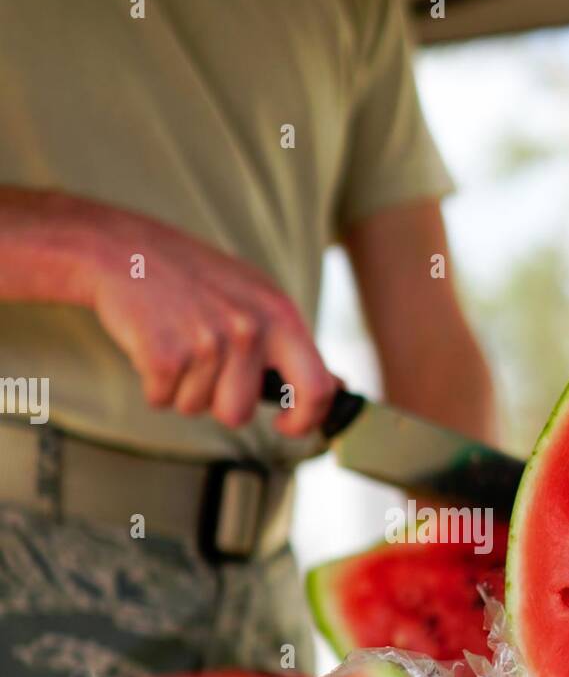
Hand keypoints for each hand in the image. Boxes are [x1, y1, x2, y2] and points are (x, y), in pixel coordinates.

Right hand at [87, 204, 336, 435]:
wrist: (125, 250)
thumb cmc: (195, 279)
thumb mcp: (258, 297)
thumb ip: (293, 345)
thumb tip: (334, 389)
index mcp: (280, 316)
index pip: (316, 389)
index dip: (304, 421)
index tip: (286, 425)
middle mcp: (249, 328)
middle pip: (238, 413)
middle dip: (217, 402)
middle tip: (203, 364)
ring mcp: (206, 341)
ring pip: (196, 408)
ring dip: (182, 387)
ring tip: (177, 342)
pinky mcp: (164, 354)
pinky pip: (162, 400)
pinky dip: (152, 383)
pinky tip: (153, 342)